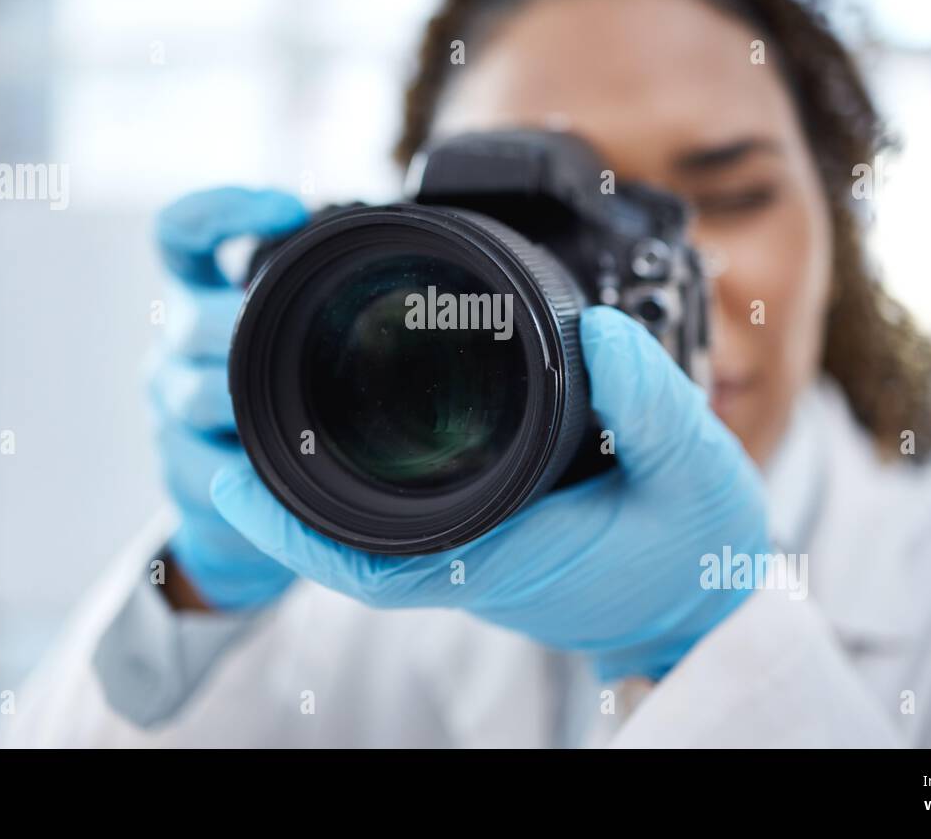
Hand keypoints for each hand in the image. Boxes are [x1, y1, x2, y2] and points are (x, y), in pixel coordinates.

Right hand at [149, 186, 306, 609]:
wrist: (241, 498)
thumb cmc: (283, 395)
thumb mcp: (291, 332)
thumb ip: (317, 291)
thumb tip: (407, 236)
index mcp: (198, 294)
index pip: (180, 233)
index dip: (222, 211)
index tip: (288, 211)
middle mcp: (173, 344)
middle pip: (193, 322)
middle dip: (247, 332)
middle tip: (307, 343)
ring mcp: (169, 408)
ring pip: (197, 395)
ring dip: (251, 405)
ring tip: (302, 416)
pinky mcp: (177, 470)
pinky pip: (209, 470)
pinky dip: (247, 472)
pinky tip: (276, 472)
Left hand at [210, 304, 769, 679]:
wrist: (703, 601)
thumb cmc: (697, 551)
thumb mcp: (696, 472)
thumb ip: (654, 404)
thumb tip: (597, 329)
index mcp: (500, 554)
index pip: (370, 560)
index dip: (291, 528)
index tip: (232, 478)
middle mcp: (469, 560)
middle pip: (343, 540)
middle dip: (276, 492)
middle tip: (227, 408)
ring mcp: (471, 552)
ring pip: (363, 528)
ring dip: (308, 482)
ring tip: (263, 408)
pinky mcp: (481, 537)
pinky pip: (396, 516)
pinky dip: (354, 480)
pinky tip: (342, 427)